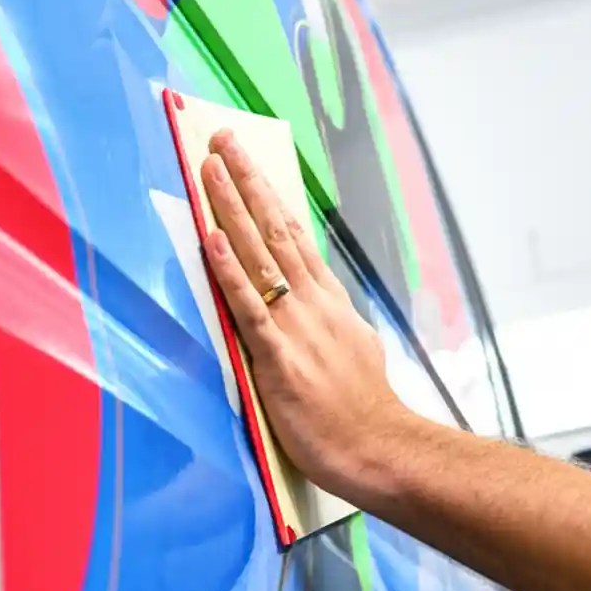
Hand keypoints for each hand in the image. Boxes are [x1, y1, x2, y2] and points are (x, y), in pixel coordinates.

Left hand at [198, 129, 410, 499]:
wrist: (379, 449)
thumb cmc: (364, 413)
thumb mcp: (356, 352)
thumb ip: (332, 326)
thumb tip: (320, 314)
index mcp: (330, 304)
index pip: (295, 239)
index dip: (269, 198)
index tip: (251, 164)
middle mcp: (313, 304)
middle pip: (275, 230)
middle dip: (247, 182)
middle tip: (223, 141)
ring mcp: (296, 327)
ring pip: (260, 255)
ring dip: (232, 209)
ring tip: (211, 169)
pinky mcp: (278, 357)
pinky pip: (249, 306)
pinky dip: (229, 269)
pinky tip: (211, 238)